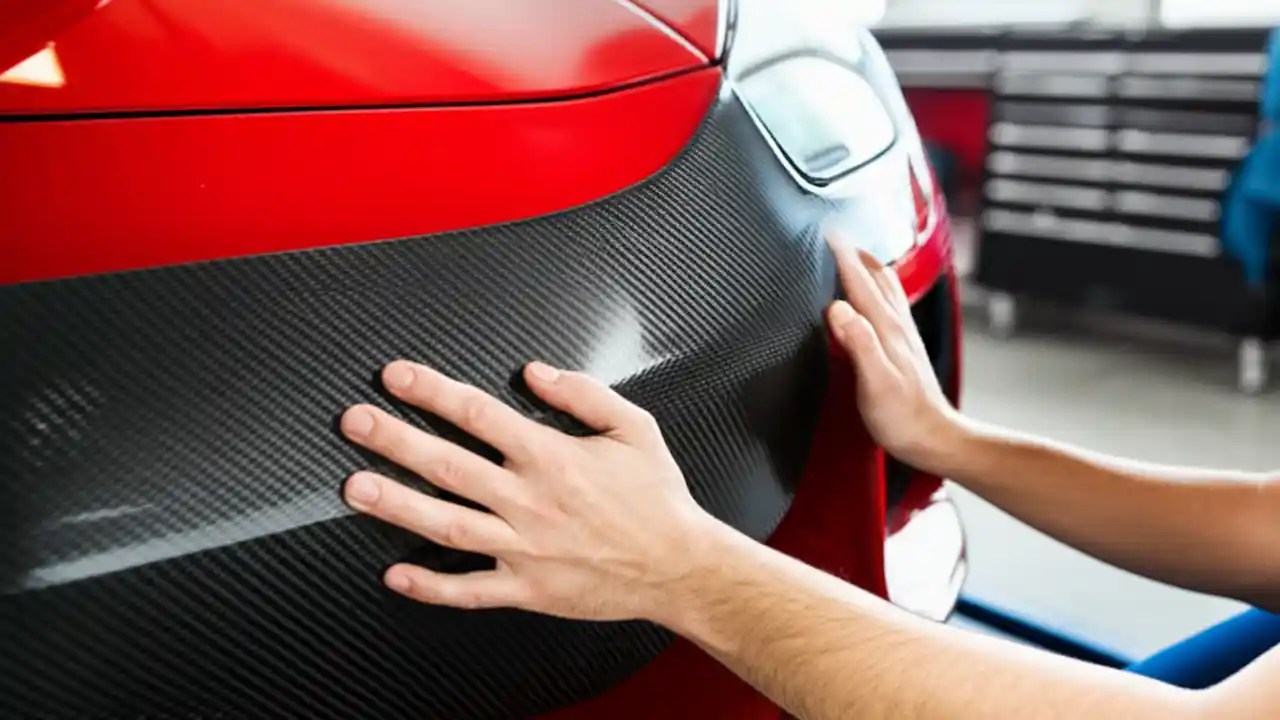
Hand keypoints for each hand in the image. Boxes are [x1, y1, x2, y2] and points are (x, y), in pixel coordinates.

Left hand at [338, 361, 724, 623]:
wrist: (679, 566)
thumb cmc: (656, 497)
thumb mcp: (634, 428)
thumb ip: (583, 393)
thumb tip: (535, 371)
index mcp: (552, 457)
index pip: (479, 414)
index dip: (432, 391)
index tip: (397, 376)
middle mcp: (530, 501)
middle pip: (449, 464)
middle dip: (396, 440)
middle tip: (354, 422)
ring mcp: (525, 548)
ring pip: (447, 524)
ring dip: (397, 505)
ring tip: (356, 488)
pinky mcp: (527, 589)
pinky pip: (470, 590)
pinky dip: (430, 587)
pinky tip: (394, 575)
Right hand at [825, 233, 966, 472]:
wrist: (934, 439)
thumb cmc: (902, 418)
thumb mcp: (874, 382)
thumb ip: (857, 342)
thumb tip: (836, 307)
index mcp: (885, 328)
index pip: (859, 280)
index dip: (841, 254)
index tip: (825, 231)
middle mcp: (896, 325)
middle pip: (876, 275)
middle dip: (854, 252)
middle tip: (832, 235)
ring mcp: (903, 334)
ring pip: (886, 286)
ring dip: (867, 266)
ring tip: (852, 253)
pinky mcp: (904, 346)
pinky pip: (889, 304)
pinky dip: (876, 288)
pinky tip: (873, 295)